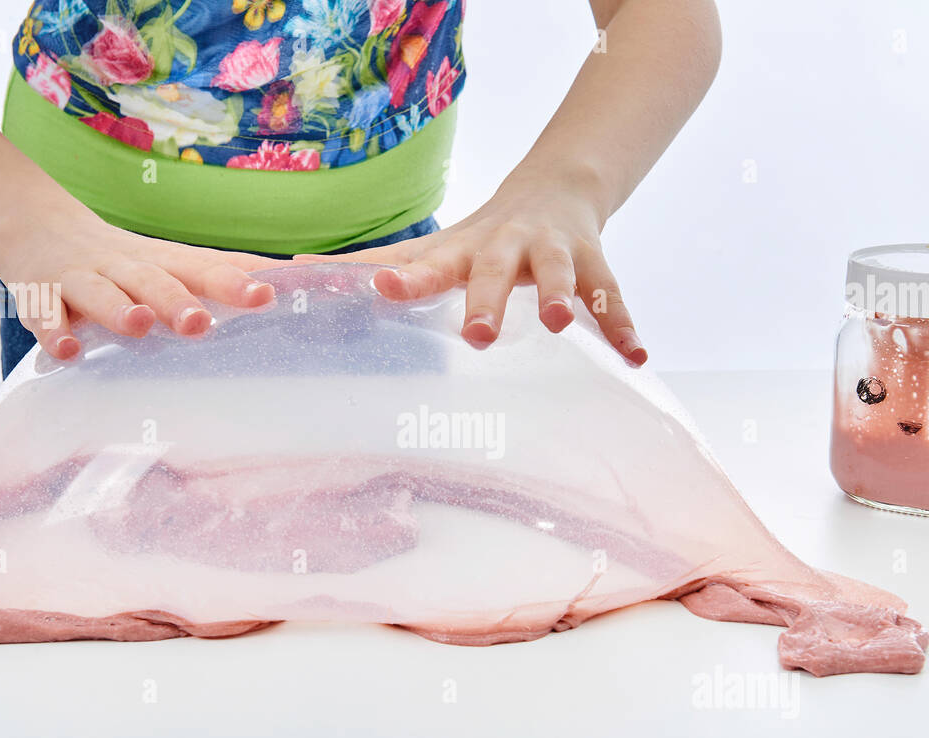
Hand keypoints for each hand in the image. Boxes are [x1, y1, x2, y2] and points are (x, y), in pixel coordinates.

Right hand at [0, 214, 279, 358]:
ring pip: (99, 291)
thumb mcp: (170, 264)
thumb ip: (221, 277)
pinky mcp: (40, 295)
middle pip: (152, 280)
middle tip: (200, 323)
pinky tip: (66, 351)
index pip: (203, 268)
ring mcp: (80, 279)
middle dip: (175, 300)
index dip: (234, 282)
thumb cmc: (124, 262)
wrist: (35, 226)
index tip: (267, 296)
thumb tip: (287, 284)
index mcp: (162, 262)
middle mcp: (123, 267)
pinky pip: (43, 314)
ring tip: (137, 326)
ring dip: (117, 308)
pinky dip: (52, 331)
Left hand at [296, 171, 646, 364]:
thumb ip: (373, 268)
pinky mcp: (593, 263)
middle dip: (487, 299)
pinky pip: (612, 296)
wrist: (558, 186)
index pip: (428, 265)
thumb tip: (292, 274)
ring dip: (560, 297)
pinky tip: (637, 359)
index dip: (405, 276)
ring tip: (561, 326)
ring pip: (557, 273)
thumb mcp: (433, 248)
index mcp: (462, 251)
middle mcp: (506, 247)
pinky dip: (625, 328)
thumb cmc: (481, 236)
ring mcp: (552, 252)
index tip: (381, 289)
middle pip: (494, 271)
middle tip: (478, 337)